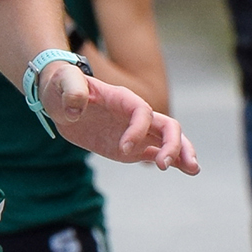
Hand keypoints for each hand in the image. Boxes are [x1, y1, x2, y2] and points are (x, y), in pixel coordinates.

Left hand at [42, 61, 199, 172]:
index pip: (142, 112)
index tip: (122, 150)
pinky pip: (156, 152)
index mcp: (121, 97)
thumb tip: (76, 107)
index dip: (137, 130)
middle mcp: (135, 114)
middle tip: (163, 165)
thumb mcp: (62, 82)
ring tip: (193, 169)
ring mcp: (136, 131)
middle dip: (172, 144)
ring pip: (168, 139)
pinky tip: (186, 170)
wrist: (58, 96)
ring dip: (181, 153)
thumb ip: (71, 90)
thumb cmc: (61, 84)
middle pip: (166, 125)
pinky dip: (173, 160)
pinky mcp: (131, 146)